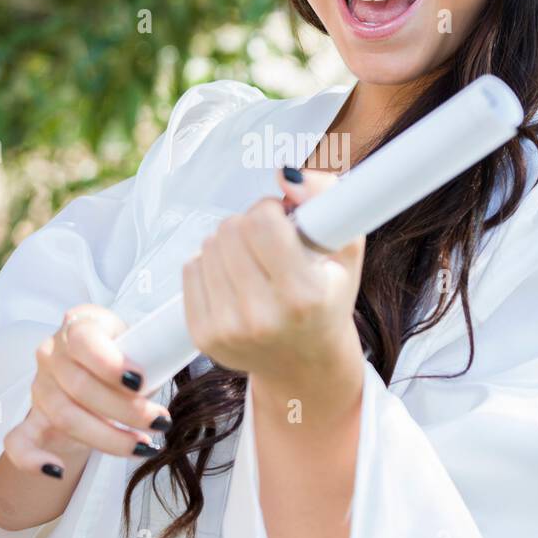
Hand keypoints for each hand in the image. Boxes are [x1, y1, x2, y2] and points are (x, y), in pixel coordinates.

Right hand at [2, 303, 172, 474]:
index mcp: (78, 325)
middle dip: (124, 409)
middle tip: (159, 421)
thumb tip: (166, 368)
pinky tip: (56, 470)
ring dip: (107, 437)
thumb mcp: (141, 344)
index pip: (83, 340)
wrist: (98, 375)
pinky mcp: (32, 420)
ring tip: (144, 446)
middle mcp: (52, 353)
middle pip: (79, 385)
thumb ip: (150, 354)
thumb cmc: (127, 356)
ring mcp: (40, 388)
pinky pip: (18, 442)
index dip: (109, 363)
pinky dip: (33, 459)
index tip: (140, 381)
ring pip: (65, 416)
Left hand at [182, 167, 364, 383]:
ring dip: (230, 243)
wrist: (305, 363)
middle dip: (249, 224)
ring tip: (254, 263)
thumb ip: (327, 198)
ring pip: (209, 246)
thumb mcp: (346, 248)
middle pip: (231, 230)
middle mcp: (262, 317)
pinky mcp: (203, 336)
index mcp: (303, 296)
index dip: (271, 210)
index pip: (261, 222)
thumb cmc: (329, 299)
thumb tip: (285, 174)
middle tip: (269, 242)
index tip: (284, 220)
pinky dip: (211, 264)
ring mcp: (228, 330)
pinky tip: (235, 279)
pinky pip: (190, 269)